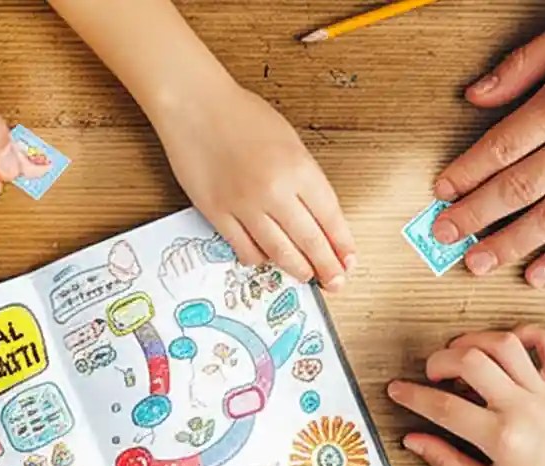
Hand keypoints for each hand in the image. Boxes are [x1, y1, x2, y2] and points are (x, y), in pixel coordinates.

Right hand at [152, 83, 355, 289]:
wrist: (195, 105)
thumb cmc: (241, 115)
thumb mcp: (289, 140)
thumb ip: (304, 178)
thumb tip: (319, 217)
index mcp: (298, 168)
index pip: (330, 217)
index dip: (342, 244)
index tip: (349, 260)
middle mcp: (274, 190)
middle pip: (309, 241)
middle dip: (326, 267)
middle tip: (334, 281)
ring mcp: (244, 205)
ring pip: (279, 252)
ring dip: (297, 269)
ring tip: (306, 276)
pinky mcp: (217, 213)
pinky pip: (244, 248)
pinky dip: (259, 259)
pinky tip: (266, 259)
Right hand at [387, 326, 544, 465]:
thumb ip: (447, 462)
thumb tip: (413, 441)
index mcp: (502, 439)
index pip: (443, 407)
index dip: (412, 396)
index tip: (396, 389)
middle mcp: (524, 408)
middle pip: (470, 360)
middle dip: (439, 360)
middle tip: (432, 375)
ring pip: (504, 343)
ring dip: (475, 341)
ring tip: (462, 355)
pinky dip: (526, 334)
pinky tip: (507, 347)